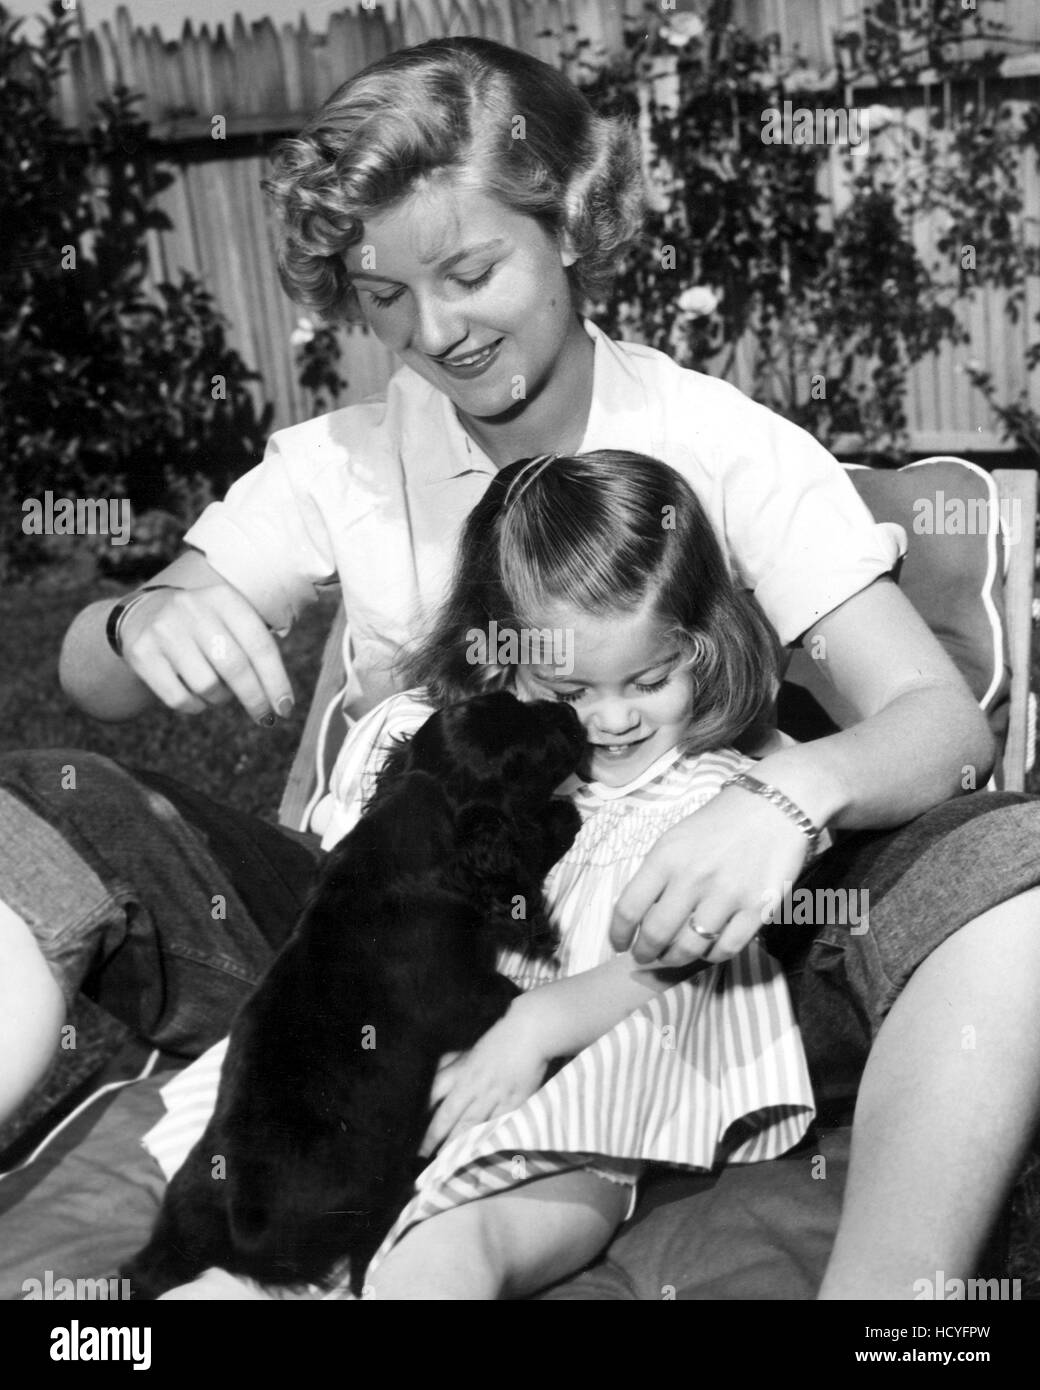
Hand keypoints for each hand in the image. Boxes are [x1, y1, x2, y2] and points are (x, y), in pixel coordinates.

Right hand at [118, 583, 293, 724]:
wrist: (144, 613)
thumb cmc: (204, 625)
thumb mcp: (230, 619)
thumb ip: (255, 649)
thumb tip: (279, 699)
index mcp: (223, 598)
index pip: (259, 645)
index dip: (276, 681)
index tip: (285, 708)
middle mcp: (193, 609)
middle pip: (235, 667)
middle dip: (255, 698)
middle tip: (264, 717)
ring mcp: (165, 630)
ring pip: (207, 686)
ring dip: (221, 699)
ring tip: (219, 691)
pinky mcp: (142, 653)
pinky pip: (179, 698)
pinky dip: (196, 706)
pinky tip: (197, 697)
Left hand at [420, 1008, 550, 1157]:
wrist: (529, 1034)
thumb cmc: (498, 1040)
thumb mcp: (469, 1050)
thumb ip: (451, 1064)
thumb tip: (430, 1075)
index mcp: (460, 1070)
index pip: (433, 1093)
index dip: (421, 1112)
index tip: (410, 1127)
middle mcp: (472, 1085)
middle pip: (448, 1115)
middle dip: (433, 1137)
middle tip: (421, 1156)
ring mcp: (492, 1096)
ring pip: (470, 1124)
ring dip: (455, 1144)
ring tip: (444, 1163)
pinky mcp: (512, 1103)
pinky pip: (496, 1125)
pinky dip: (486, 1140)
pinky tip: (478, 1154)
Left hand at [610, 785, 811, 967]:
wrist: (773, 806)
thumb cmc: (719, 822)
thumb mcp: (676, 838)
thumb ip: (657, 874)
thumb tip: (640, 916)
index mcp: (666, 857)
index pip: (628, 908)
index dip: (618, 934)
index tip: (618, 944)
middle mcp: (693, 878)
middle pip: (656, 934)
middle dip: (645, 953)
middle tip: (644, 957)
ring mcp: (727, 896)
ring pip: (690, 948)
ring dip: (675, 959)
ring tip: (673, 957)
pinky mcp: (757, 909)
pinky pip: (727, 949)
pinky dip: (712, 957)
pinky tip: (707, 951)